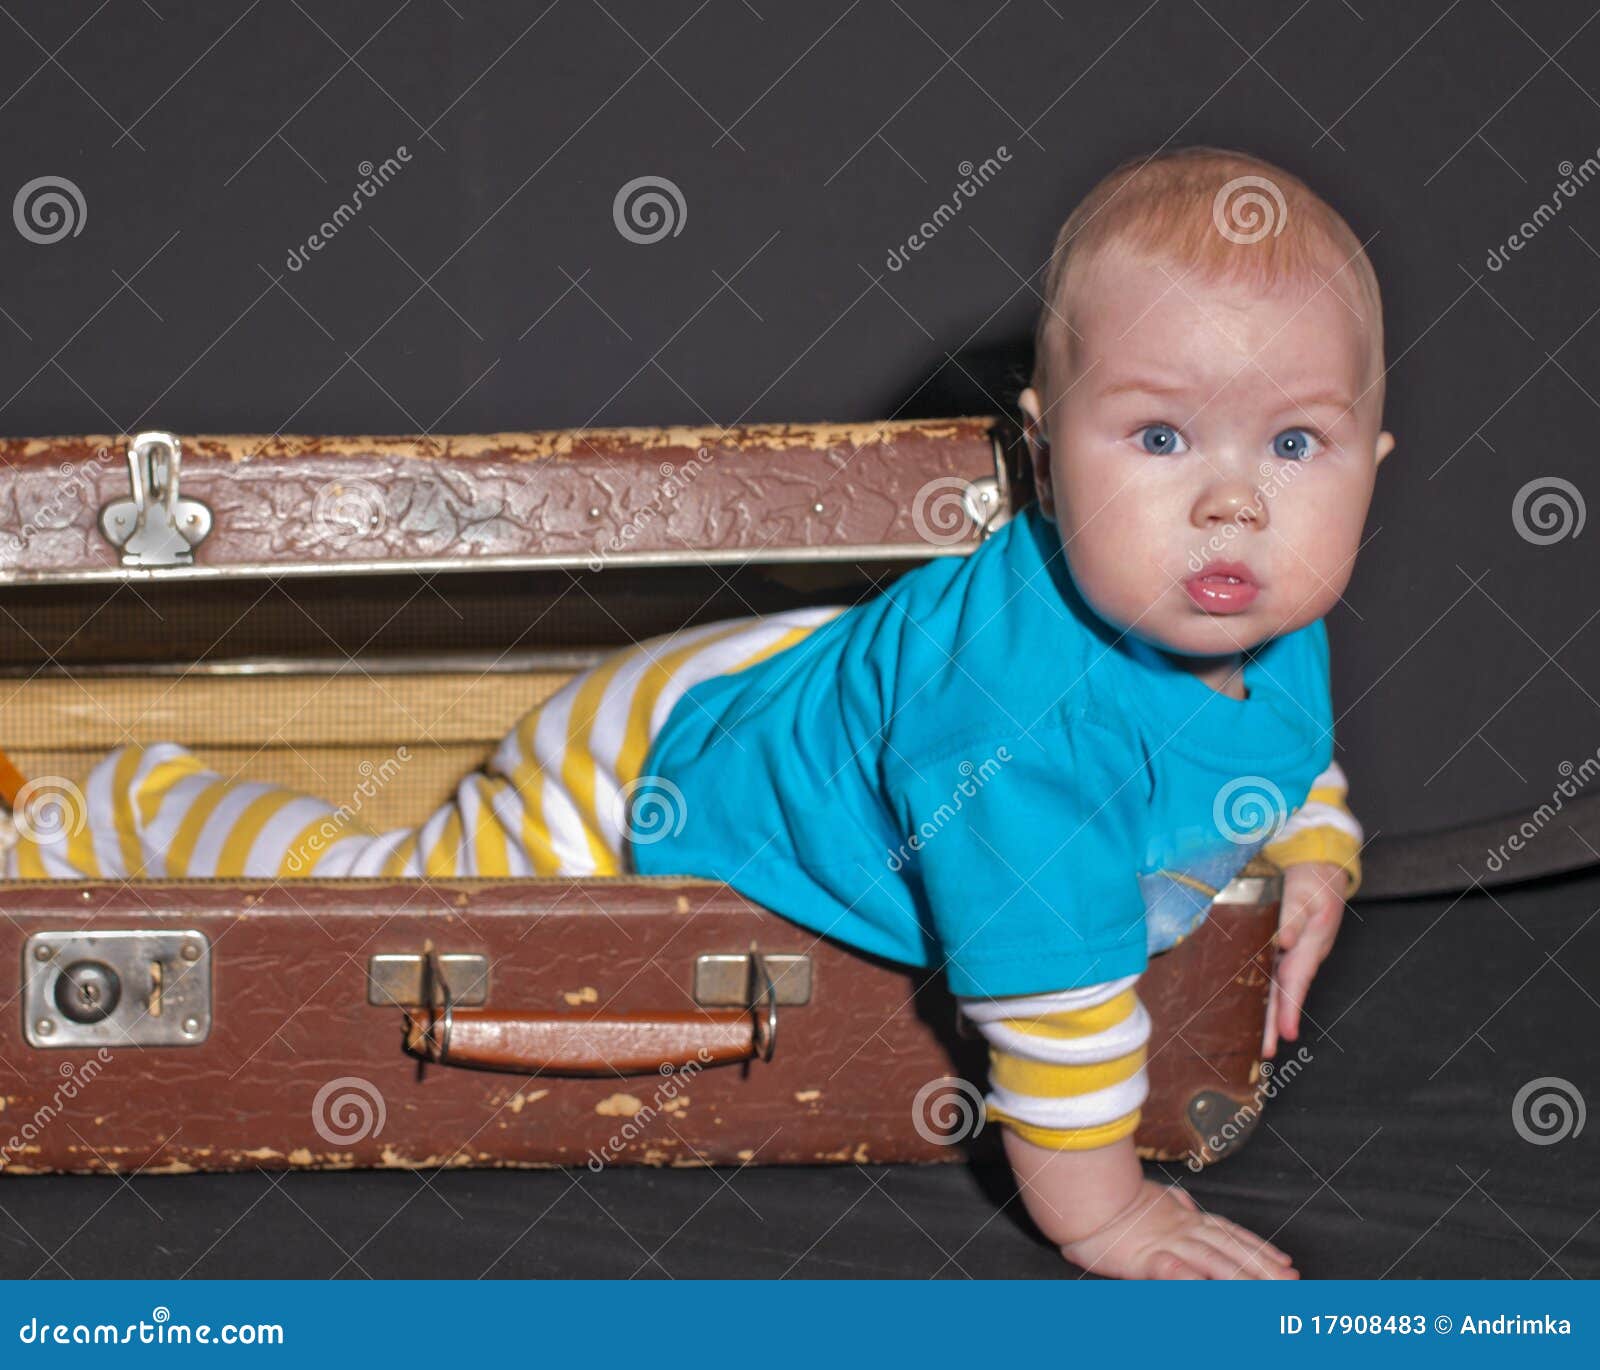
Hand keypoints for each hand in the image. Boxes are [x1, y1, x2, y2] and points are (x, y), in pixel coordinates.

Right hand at [1059, 1178, 1298, 1278]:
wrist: (1082, 1190)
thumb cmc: (1109, 1198)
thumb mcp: (1148, 1196)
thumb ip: (1170, 1202)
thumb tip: (1185, 1202)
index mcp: (1184, 1216)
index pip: (1231, 1233)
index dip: (1260, 1249)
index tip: (1286, 1263)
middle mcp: (1183, 1228)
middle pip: (1234, 1249)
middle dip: (1266, 1268)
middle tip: (1294, 1284)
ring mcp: (1168, 1243)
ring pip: (1217, 1263)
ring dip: (1247, 1280)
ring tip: (1273, 1295)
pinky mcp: (1148, 1258)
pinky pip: (1179, 1274)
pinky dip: (1200, 1285)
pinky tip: (1217, 1295)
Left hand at [1262, 859, 1345, 1057]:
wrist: (1317, 867)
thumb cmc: (1313, 880)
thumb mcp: (1306, 892)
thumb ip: (1295, 916)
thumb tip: (1287, 941)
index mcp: (1311, 944)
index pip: (1297, 979)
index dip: (1290, 1007)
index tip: (1287, 1033)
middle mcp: (1301, 954)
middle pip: (1286, 993)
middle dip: (1276, 1023)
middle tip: (1265, 1052)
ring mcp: (1291, 954)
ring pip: (1276, 988)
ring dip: (1267, 1015)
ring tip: (1257, 1044)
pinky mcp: (1278, 949)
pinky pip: (1269, 975)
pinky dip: (1260, 994)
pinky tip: (1247, 1009)